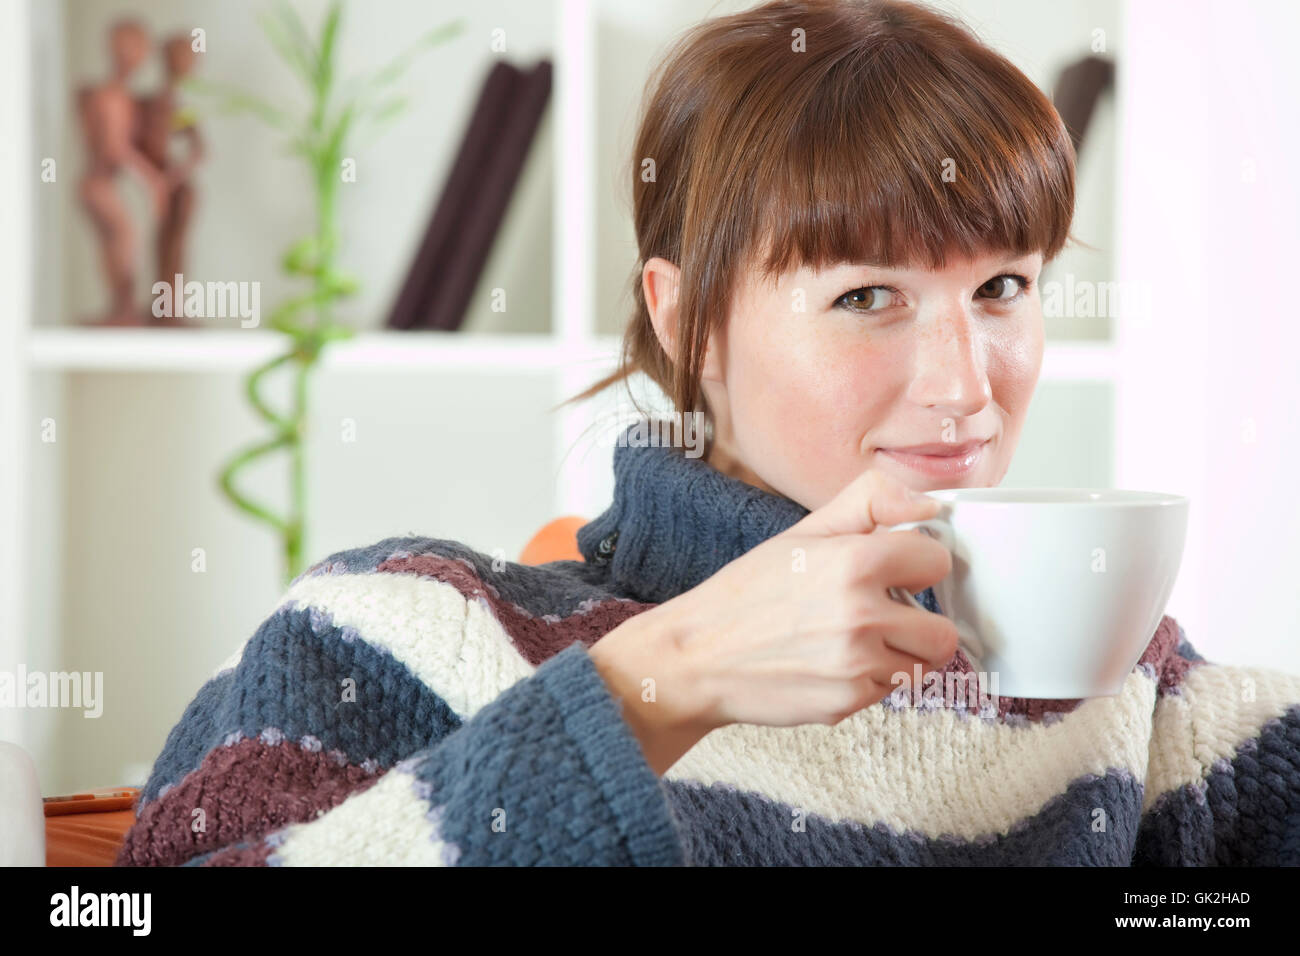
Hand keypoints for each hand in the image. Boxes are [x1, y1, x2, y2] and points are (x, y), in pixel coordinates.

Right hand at [590, 468, 957, 772]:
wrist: (698, 657)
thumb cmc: (749, 592)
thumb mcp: (804, 532)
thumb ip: (871, 502)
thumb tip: (929, 502)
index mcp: (855, 562)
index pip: (938, 561)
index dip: (917, 564)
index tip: (895, 570)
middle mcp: (862, 616)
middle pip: (943, 629)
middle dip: (919, 621)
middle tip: (880, 612)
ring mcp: (857, 666)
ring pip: (922, 666)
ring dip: (899, 654)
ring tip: (855, 639)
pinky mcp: (848, 703)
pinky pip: (890, 691)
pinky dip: (871, 679)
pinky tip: (834, 663)